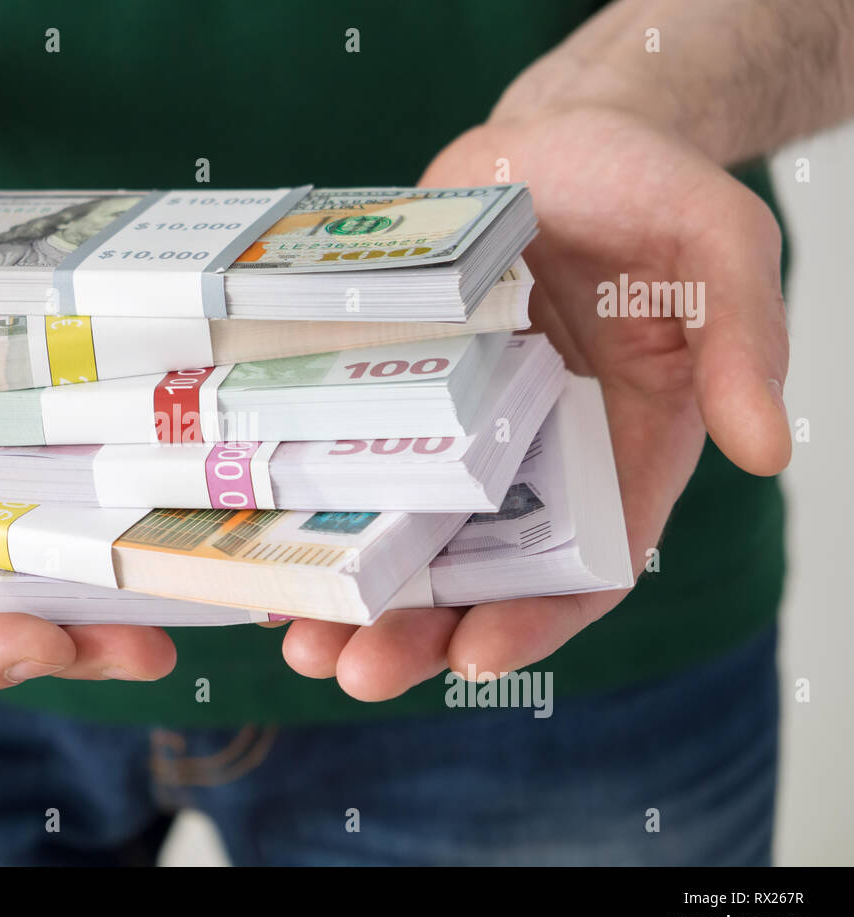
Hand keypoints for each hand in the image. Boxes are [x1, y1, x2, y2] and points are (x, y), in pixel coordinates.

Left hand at [282, 106, 790, 699]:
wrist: (556, 137)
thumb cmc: (646, 186)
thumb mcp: (715, 244)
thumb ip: (743, 341)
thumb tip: (766, 447)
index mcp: (619, 451)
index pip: (582, 567)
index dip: (533, 622)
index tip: (475, 655)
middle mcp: (531, 461)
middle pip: (472, 575)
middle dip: (414, 630)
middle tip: (348, 669)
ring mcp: (455, 432)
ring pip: (400, 536)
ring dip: (349, 594)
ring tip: (289, 633)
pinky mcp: (396, 394)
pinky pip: (353, 464)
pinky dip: (313, 509)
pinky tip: (260, 543)